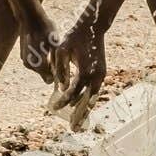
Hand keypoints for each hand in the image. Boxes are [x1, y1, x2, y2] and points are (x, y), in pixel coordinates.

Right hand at [18, 14, 61, 83]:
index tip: (62, 64)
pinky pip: (35, 61)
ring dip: (47, 62)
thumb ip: (58, 62)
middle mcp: (29, 65)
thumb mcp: (55, 44)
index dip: (57, 74)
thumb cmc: (45, 29)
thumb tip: (62, 76)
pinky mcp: (23, 55)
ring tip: (51, 48)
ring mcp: (25, 60)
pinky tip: (44, 46)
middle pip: (44, 74)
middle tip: (57, 53)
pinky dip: (41, 57)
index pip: (49, 79)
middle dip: (52, 68)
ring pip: (40, 68)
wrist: (30, 17)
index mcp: (37, 64)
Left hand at [48, 10, 107, 129]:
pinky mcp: (102, 73)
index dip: (63, 102)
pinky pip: (95, 92)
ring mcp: (101, 75)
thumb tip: (60, 88)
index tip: (53, 108)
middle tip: (72, 128)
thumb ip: (60, 70)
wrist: (93, 27)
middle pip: (86, 101)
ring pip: (93, 99)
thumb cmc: (74, 37)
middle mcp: (95, 76)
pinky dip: (89, 101)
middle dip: (79, 115)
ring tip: (79, 124)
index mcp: (85, 71)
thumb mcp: (61, 51)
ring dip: (86, 111)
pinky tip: (84, 109)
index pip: (72, 92)